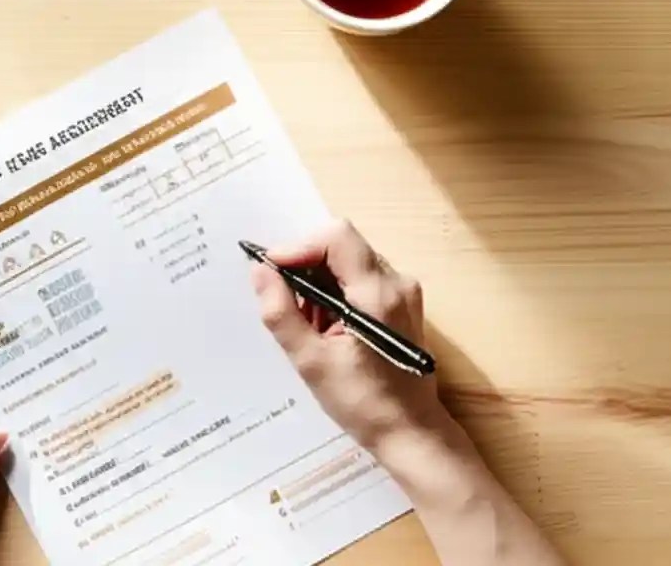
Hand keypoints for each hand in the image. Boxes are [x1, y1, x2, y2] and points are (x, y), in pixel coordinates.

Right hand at [252, 220, 443, 450]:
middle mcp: (397, 283)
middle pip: (342, 246)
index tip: (272, 271)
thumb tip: (260, 272)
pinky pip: (361, 279)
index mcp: (378, 294)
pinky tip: (327, 327)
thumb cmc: (362, 403)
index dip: (299, 247)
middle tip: (285, 302)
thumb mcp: (311, 361)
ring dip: (319, 282)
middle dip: (306, 266)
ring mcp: (403, 292)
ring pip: (349, 261)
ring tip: (308, 323)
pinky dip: (336, 293)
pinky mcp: (402, 303)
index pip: (336, 237)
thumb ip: (281, 313)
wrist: (411, 432)